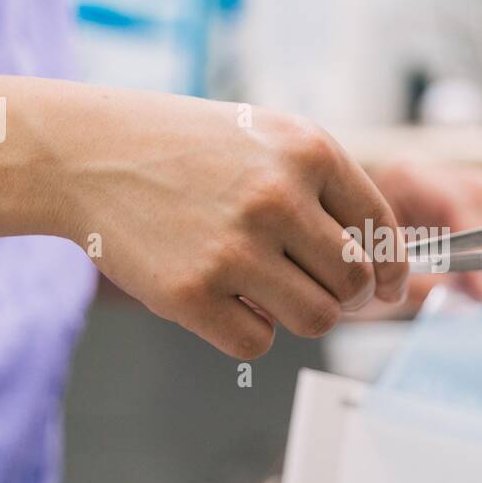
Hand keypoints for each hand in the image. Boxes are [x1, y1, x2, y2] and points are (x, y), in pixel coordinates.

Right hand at [0, 77, 407, 357]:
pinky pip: (257, 343)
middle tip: (322, 291)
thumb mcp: (269, 139)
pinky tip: (226, 298)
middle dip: (348, 297)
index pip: (382, 229)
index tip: (388, 288)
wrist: (89, 154)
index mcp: (307, 151)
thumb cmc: (188, 149)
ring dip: (300, 314)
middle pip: (353, 285)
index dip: (392, 270)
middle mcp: (277, 197)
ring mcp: (233, 248)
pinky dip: (249, 331)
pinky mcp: (191, 294)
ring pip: (316, 320)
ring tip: (267, 287)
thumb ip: (328, 191)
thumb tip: (383, 268)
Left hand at [367, 159, 481, 313]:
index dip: (477, 248)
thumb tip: (467, 295)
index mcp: (404, 179)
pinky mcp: (473, 191)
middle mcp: (433, 168)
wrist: (349, 257)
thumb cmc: (358, 266)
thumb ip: (421, 286)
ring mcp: (456, 175)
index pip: (456, 202)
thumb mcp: (379, 280)